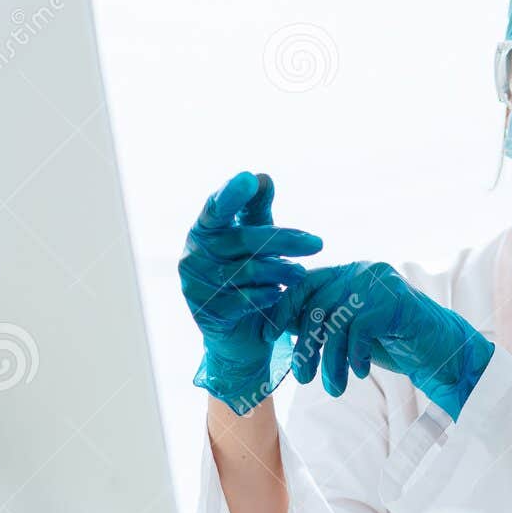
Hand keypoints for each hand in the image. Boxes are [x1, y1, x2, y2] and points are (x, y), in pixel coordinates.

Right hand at [180, 172, 322, 414]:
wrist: (239, 335)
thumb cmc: (249, 276)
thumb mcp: (255, 240)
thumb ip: (257, 211)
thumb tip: (262, 177)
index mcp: (204, 231)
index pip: (215, 208)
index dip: (231, 194)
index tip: (249, 179)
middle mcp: (193, 255)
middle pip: (243, 240)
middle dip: (285, 240)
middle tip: (318, 244)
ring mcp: (196, 285)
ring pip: (247, 271)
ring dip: (282, 272)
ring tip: (301, 274)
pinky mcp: (207, 313)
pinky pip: (243, 301)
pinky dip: (267, 296)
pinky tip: (279, 296)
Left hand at [287, 262, 494, 421]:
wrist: (442, 352)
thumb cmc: (393, 342)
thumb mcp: (349, 332)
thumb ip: (320, 322)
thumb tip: (275, 326)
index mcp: (349, 273)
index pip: (305, 283)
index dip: (283, 308)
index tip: (268, 337)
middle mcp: (363, 271)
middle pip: (317, 306)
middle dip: (306, 346)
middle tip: (303, 377)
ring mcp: (381, 284)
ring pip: (337, 323)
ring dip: (331, 361)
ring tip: (333, 387)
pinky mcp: (396, 301)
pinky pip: (360, 331)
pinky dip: (356, 356)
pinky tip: (360, 372)